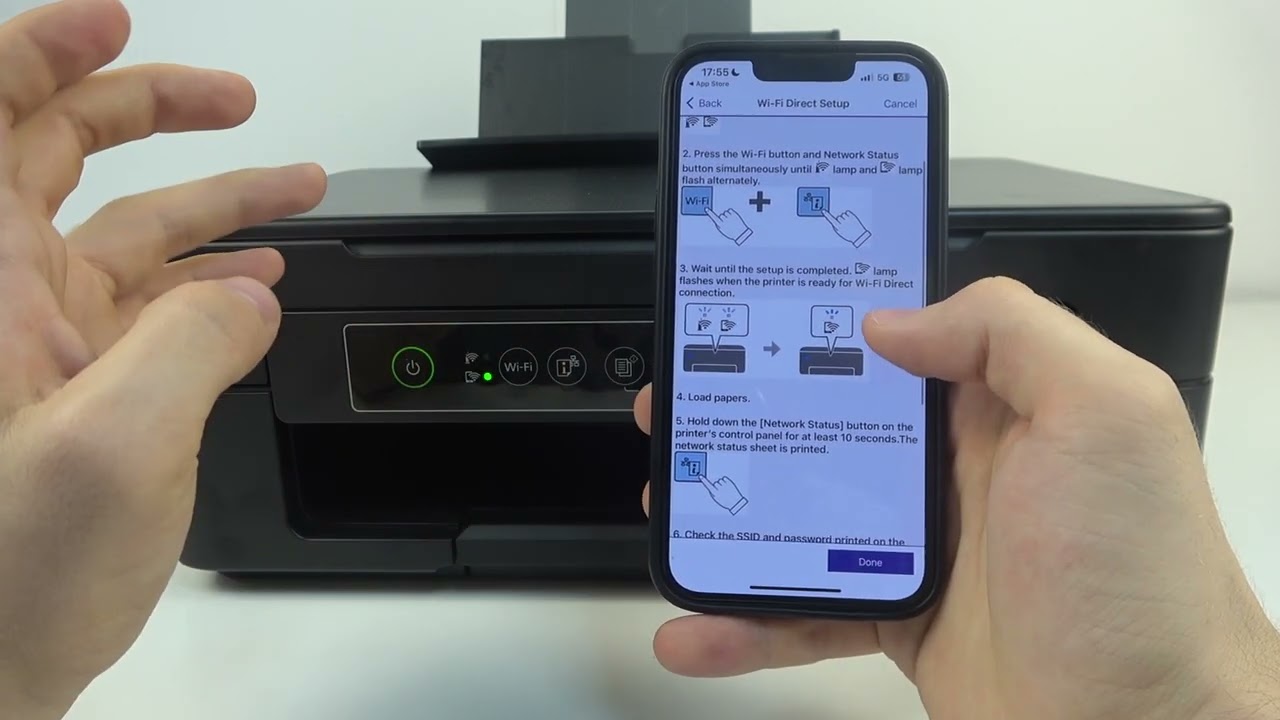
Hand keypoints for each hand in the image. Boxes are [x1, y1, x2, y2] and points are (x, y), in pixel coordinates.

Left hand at [0, 1, 324, 715]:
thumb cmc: (1, 583)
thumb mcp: (115, 450)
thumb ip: (194, 344)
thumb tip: (251, 292)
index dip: (45, 50)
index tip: (115, 20)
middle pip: (55, 154)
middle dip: (149, 108)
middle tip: (234, 100)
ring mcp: (32, 341)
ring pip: (121, 232)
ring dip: (210, 203)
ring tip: (296, 185)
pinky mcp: (67, 385)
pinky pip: (141, 304)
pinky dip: (205, 282)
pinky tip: (260, 285)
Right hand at [634, 277, 1279, 719]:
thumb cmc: (1145, 585)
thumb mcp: (1108, 415)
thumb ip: (1011, 334)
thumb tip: (898, 318)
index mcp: (1001, 404)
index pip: (896, 335)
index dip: (823, 314)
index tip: (751, 301)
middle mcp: (958, 466)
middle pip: (827, 419)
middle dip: (746, 406)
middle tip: (680, 400)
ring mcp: (925, 545)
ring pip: (801, 510)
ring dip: (728, 509)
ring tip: (669, 500)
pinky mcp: (902, 615)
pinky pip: (804, 610)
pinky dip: (744, 623)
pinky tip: (698, 628)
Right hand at [699, 475, 746, 514]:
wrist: (735, 502)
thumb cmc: (725, 501)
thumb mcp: (716, 498)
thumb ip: (712, 491)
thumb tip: (709, 485)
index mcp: (716, 493)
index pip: (708, 485)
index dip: (704, 480)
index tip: (700, 476)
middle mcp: (720, 488)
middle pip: (715, 482)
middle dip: (716, 485)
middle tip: (721, 490)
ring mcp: (725, 485)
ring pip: (720, 480)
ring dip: (721, 483)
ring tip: (725, 489)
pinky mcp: (730, 482)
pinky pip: (724, 478)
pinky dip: (725, 481)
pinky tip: (727, 486)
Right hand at [704, 207, 751, 244]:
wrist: (741, 233)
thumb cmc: (731, 233)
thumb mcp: (723, 231)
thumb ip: (718, 225)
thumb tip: (716, 220)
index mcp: (721, 225)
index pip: (714, 217)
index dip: (710, 213)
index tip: (707, 209)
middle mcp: (725, 220)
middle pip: (721, 215)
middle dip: (723, 217)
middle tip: (727, 222)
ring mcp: (730, 217)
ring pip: (725, 212)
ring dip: (727, 215)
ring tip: (731, 220)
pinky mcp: (734, 214)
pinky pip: (730, 210)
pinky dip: (730, 213)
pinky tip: (732, 217)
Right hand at [821, 208, 870, 246]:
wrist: (859, 235)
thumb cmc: (849, 235)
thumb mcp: (840, 233)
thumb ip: (835, 227)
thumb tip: (833, 221)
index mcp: (839, 227)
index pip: (831, 220)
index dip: (827, 215)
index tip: (823, 211)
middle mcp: (843, 222)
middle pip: (838, 217)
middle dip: (840, 219)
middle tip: (844, 224)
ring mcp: (848, 219)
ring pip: (843, 214)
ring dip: (844, 217)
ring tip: (848, 223)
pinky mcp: (852, 216)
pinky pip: (847, 212)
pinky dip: (848, 215)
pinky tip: (850, 220)